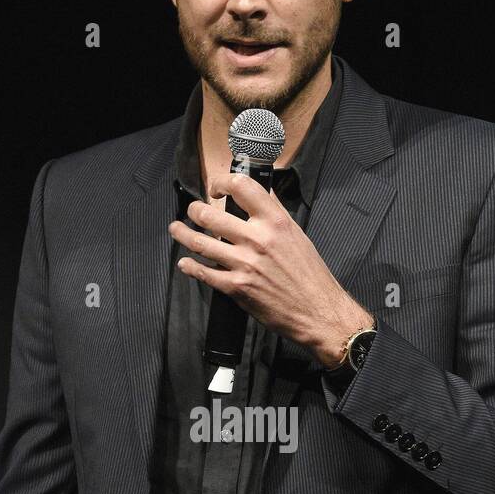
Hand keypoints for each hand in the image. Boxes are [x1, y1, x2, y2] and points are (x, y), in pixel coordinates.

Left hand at [168, 171, 373, 366]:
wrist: (317, 311)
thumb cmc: (311, 275)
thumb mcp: (297, 235)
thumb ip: (274, 214)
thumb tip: (259, 194)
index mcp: (275, 221)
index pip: (240, 186)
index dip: (221, 182)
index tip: (216, 188)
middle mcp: (257, 239)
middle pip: (210, 215)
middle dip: (194, 210)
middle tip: (192, 210)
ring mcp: (244, 264)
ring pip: (200, 242)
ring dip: (183, 234)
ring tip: (176, 229)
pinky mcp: (236, 287)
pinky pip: (204, 273)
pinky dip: (190, 266)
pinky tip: (185, 263)